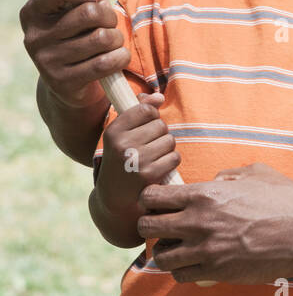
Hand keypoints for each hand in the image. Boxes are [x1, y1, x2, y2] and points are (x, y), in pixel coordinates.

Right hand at [20, 0, 128, 107]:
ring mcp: (46, 62)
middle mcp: (34, 36)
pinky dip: (120, 57)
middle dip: (109, 17)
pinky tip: (119, 56)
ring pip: (101, 38)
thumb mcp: (82, 6)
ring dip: (117, 39)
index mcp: (32, 12)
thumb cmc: (79, 34)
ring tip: (113, 41)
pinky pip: (105, 63)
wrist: (71, 84)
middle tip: (110, 24)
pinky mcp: (63, 83)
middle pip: (89, 13)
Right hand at [96, 92, 179, 216]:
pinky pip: (174, 157)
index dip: (151, 117)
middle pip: (161, 125)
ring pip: (170, 140)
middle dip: (159, 135)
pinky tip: (158, 169)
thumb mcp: (121, 135)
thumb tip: (159, 97)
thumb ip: (139, 111)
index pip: (146, 109)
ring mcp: (136, 160)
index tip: (144, 128)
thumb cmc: (121, 159)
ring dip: (166, 149)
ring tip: (152, 158)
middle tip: (147, 148)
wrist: (113, 198)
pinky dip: (170, 162)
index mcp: (113, 131)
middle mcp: (122, 144)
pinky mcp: (149, 175)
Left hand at [139, 166, 292, 284]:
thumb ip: (229, 175)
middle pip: (147, 227)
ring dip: (165, 252)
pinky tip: (194, 264)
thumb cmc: (287, 200)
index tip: (161, 203)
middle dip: (151, 226)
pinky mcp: (216, 272)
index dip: (152, 199)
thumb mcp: (258, 173)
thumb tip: (216, 180)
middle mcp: (198, 222)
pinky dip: (182, 271)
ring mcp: (206, 250)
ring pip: (160, 257)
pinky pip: (181, 276)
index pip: (152, 196)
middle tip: (164, 228)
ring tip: (177, 249)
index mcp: (205, 194)